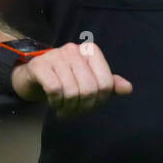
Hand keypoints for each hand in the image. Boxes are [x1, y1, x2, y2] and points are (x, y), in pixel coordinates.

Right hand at [11, 41, 132, 117]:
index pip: (106, 84)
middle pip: (90, 89)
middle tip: (74, 112)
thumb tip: (128, 89)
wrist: (33, 75)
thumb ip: (108, 84)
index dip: (100, 101)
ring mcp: (56, 55)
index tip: (90, 106)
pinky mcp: (39, 65)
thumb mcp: (89, 80)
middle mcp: (74, 49)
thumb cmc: (66, 78)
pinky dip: (56, 102)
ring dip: (68, 107)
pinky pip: (55, 90)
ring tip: (64, 109)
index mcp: (91, 51)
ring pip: (72, 91)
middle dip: (83, 107)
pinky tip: (54, 103)